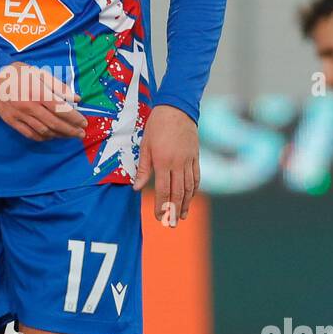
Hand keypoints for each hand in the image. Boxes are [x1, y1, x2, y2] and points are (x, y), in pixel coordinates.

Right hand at [0, 62, 86, 141]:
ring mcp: (20, 116)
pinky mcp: (12, 122)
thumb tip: (77, 98)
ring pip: (44, 131)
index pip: (61, 110)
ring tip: (69, 136)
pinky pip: (30, 134)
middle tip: (81, 134)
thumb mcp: (39, 73)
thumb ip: (59, 86)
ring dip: (59, 135)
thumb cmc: (17, 72)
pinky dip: (43, 138)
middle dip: (71, 131)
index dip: (75, 119)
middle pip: (55, 123)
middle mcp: (31, 107)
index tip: (84, 123)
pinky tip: (51, 137)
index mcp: (39, 93)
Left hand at [132, 104, 199, 225]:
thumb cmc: (157, 126)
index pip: (163, 190)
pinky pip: (196, 177)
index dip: (162, 206)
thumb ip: (142, 168)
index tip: (159, 217)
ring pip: (189, 187)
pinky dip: (194, 190)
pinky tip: (190, 198)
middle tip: (171, 224)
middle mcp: (178, 163)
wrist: (177, 109)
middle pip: (178, 192)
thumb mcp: (145, 146)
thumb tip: (136, 188)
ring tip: (181, 216)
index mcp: (163, 161)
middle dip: (174, 210)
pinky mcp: (196, 156)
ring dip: (186, 203)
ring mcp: (189, 160)